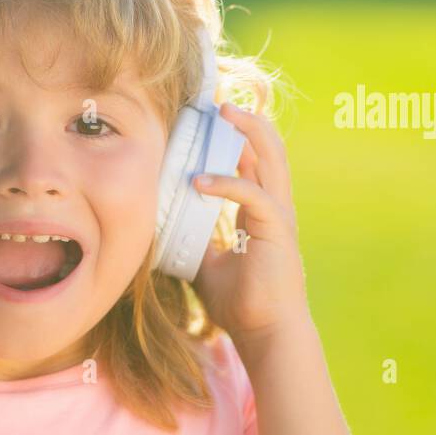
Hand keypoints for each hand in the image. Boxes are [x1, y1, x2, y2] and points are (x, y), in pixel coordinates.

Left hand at [190, 102, 310, 346]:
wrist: (266, 333)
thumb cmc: (241, 302)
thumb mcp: (206, 265)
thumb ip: (191, 242)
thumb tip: (156, 232)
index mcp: (261, 213)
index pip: (253, 164)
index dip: (237, 138)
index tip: (212, 119)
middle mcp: (273, 208)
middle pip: (269, 150)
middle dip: (247, 121)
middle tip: (218, 102)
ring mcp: (279, 217)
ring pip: (272, 160)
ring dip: (249, 133)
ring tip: (223, 114)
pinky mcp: (277, 230)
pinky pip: (253, 195)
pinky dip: (227, 184)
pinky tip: (198, 182)